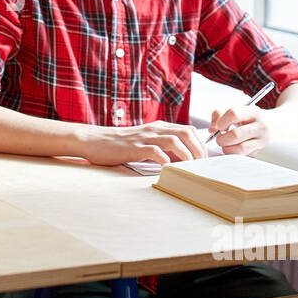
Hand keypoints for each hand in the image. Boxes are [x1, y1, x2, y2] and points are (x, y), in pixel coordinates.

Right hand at [79, 120, 207, 165]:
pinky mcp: (134, 147)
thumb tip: (181, 159)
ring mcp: (144, 137)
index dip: (200, 144)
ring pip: (175, 141)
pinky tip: (168, 170)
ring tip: (190, 169)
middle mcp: (155, 129)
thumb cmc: (119, 145)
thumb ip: (161, 146)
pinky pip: (155, 152)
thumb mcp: (144, 141)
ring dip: (186, 155)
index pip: (188, 130)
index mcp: (159, 127)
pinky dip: (166, 161)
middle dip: (198, 150)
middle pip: (186, 133)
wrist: (94, 140)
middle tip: (201, 166)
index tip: (203, 159)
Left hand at [208, 104, 272, 155]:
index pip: (233, 114)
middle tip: (219, 138)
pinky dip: (234, 154)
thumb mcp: (240, 111)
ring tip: (225, 144)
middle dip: (222, 138)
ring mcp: (263, 141)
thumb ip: (220, 115)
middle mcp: (260, 127)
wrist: (277, 126)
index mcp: (254, 112)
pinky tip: (234, 148)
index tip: (219, 126)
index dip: (221, 121)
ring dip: (227, 148)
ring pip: (240, 149)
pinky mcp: (261, 152)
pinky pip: (243, 156)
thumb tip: (211, 130)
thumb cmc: (252, 119)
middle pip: (235, 135)